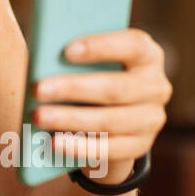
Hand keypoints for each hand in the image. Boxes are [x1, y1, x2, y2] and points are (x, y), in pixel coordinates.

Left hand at [30, 29, 171, 182]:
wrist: (111, 119)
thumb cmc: (92, 76)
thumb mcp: (91, 62)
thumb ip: (77, 57)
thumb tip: (44, 61)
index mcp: (147, 55)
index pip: (134, 46)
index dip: (102, 47)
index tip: (66, 51)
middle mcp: (156, 86)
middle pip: (115, 88)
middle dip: (73, 88)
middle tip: (38, 89)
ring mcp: (151, 119)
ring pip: (109, 121)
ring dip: (70, 119)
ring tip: (39, 117)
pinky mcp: (139, 146)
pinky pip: (108, 149)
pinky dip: (79, 146)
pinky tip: (55, 142)